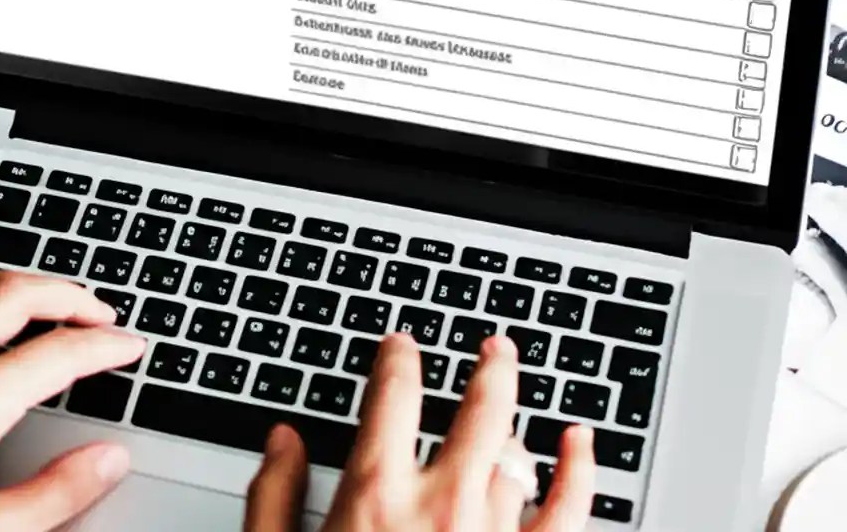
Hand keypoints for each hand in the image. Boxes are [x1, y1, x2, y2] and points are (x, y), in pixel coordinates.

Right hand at [245, 334, 595, 531]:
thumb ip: (272, 495)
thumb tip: (281, 440)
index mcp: (375, 495)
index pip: (393, 395)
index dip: (398, 358)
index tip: (402, 346)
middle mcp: (442, 503)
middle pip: (479, 407)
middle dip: (489, 367)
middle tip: (494, 346)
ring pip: (522, 450)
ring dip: (520, 411)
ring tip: (518, 381)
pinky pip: (570, 508)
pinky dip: (581, 468)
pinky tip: (581, 443)